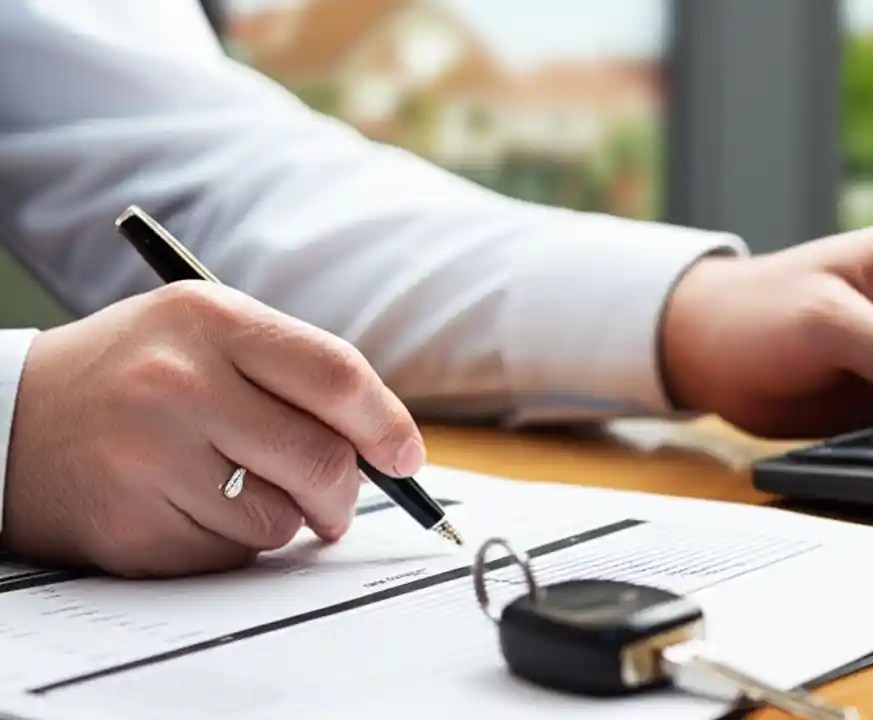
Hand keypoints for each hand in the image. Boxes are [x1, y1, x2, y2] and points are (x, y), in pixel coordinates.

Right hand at [2, 282, 423, 577]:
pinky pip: (233, 554)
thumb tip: (389, 442)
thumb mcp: (203, 333)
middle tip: (336, 500)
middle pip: (323, 458)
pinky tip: (188, 505)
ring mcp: (152, 457)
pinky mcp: (133, 525)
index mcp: (209, 319)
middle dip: (346, 491)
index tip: (406, 454)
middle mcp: (180, 383)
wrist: (5, 419)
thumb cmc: (130, 374)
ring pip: (283, 518)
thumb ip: (294, 372)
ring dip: (283, 517)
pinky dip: (232, 542)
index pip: (337, 375)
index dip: (387, 423)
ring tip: (230, 485)